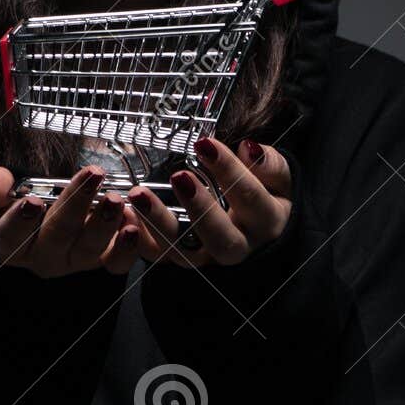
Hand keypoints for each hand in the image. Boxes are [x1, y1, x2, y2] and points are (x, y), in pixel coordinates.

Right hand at [0, 165, 142, 276]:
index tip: (32, 200)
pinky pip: (116, 262)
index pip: (10, 237)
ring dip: (105, 222)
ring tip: (116, 198)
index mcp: (9, 245)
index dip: (20, 221)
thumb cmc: (12, 205)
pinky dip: (127, 246)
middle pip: (57, 236)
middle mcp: (43, 258)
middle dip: (75, 205)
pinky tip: (134, 223)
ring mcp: (74, 261)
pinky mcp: (101, 260)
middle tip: (91, 176)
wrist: (38, 218)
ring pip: (90, 248)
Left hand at [124, 137, 291, 267]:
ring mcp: (207, 259)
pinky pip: (158, 257)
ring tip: (137, 194)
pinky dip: (139, 239)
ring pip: (185, 254)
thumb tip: (249, 149)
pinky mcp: (180, 261)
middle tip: (179, 176)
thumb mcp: (278, 179)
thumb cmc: (265, 196)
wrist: (257, 233)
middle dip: (200, 209)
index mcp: (267, 222)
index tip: (204, 143)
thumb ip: (269, 164)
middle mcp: (239, 247)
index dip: (229, 170)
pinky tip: (126, 215)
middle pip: (222, 240)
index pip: (251, 198)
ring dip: (159, 224)